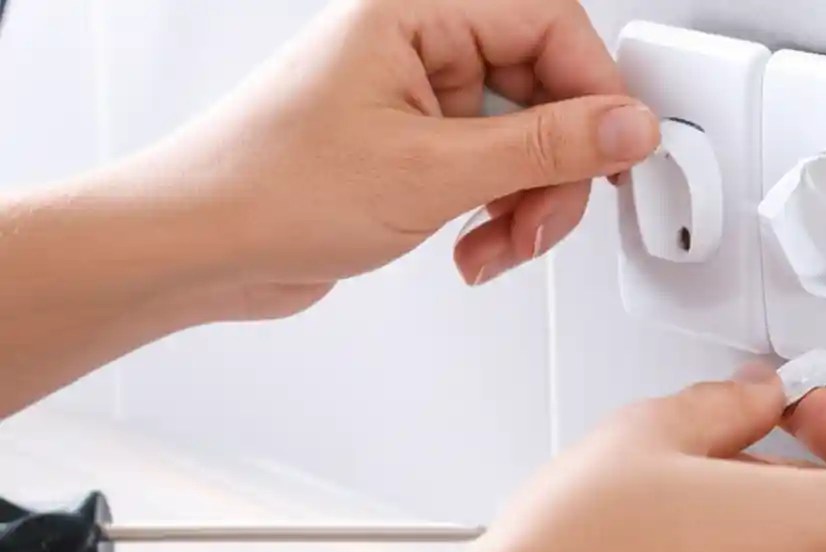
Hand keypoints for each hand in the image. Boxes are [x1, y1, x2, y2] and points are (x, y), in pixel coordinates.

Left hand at [103, 0, 657, 317]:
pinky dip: (496, 216)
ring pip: (522, 140)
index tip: (617, 148)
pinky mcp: (412, 152)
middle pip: (543, 88)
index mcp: (414, 14)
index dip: (595, 87)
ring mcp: (415, 103)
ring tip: (499, 244)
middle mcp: (417, 49)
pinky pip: (489, 172)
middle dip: (556, 166)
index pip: (548, 20)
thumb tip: (628, 126)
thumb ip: (545, 148)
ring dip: (526, 202)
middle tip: (547, 215)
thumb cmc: (266, 190)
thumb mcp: (431, 172)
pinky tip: (473, 249)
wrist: (194, 250)